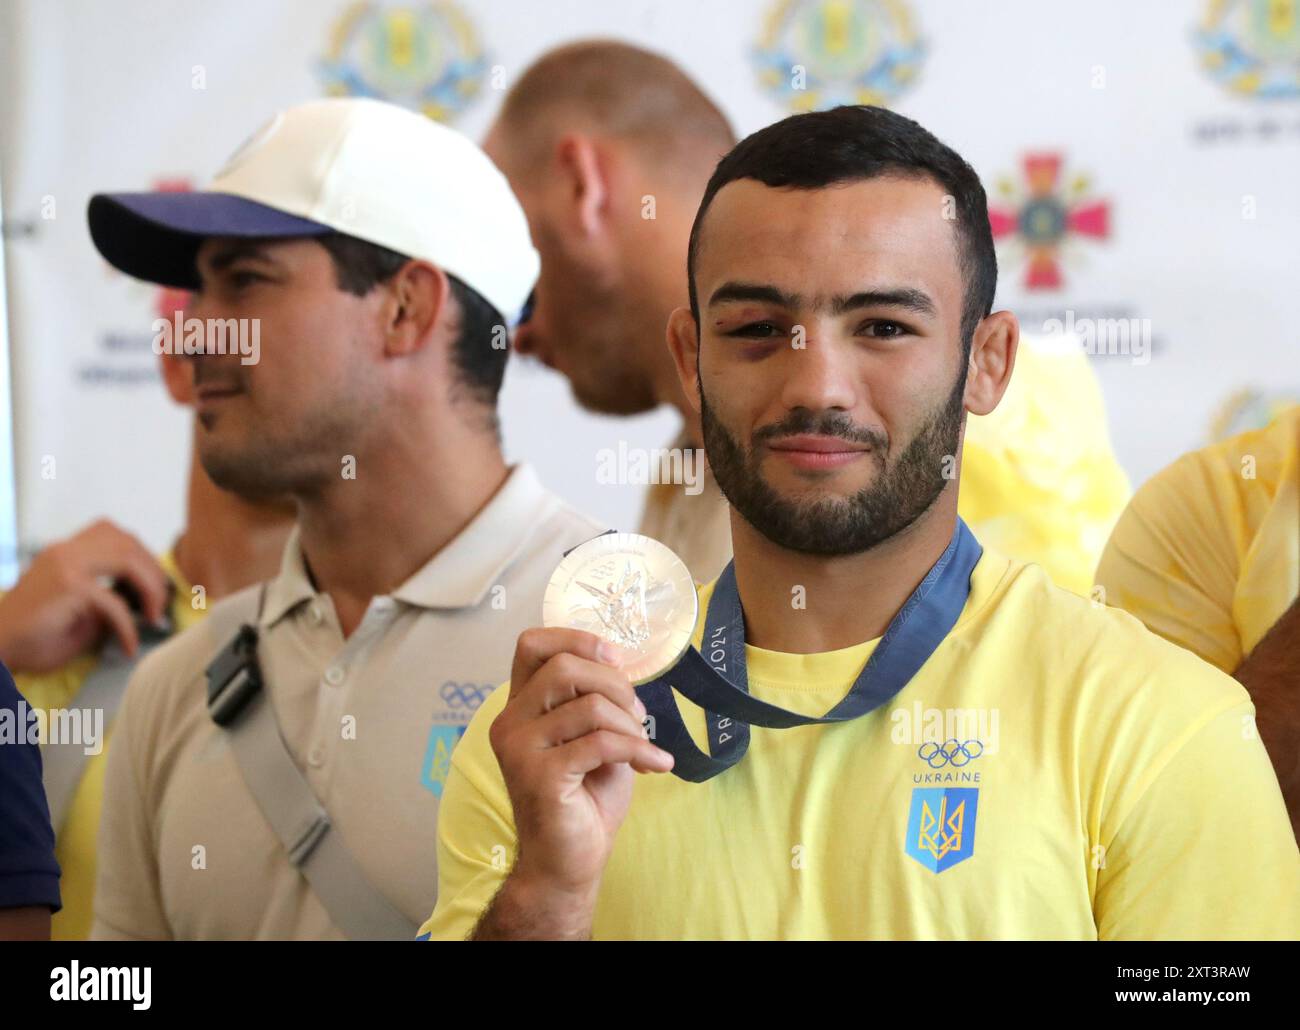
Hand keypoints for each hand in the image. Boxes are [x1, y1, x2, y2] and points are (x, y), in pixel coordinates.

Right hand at [0, 520, 168, 673]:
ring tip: (153, 616)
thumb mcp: (77, 609)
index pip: (115, 535)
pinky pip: (113, 602)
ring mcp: (66, 564)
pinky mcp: (67, 585)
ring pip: (127, 560)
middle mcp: (65, 550)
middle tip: (160, 603)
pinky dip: (128, 626)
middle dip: (154, 572)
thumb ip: (106, 597)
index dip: (142, 557)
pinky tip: (128, 645)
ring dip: (150, 589)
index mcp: (66, 550)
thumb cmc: (32, 634)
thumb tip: (144, 601)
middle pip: (128, 542)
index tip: (155, 584)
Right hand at [489, 627, 672, 903]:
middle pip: (564, 666)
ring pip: (589, 705)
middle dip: (615, 684)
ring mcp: (519, 749)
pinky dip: (638, 750)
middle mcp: (510, 722)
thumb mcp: (592, 735)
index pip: (532, 644)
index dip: (577, 639)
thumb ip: (593, 697)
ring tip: (642, 745)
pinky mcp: (539, 776)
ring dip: (630, 723)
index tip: (615, 660)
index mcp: (520, 706)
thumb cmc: (585, 797)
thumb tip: (619, 664)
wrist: (570, 861)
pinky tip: (656, 764)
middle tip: (636, 714)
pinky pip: (600, 743)